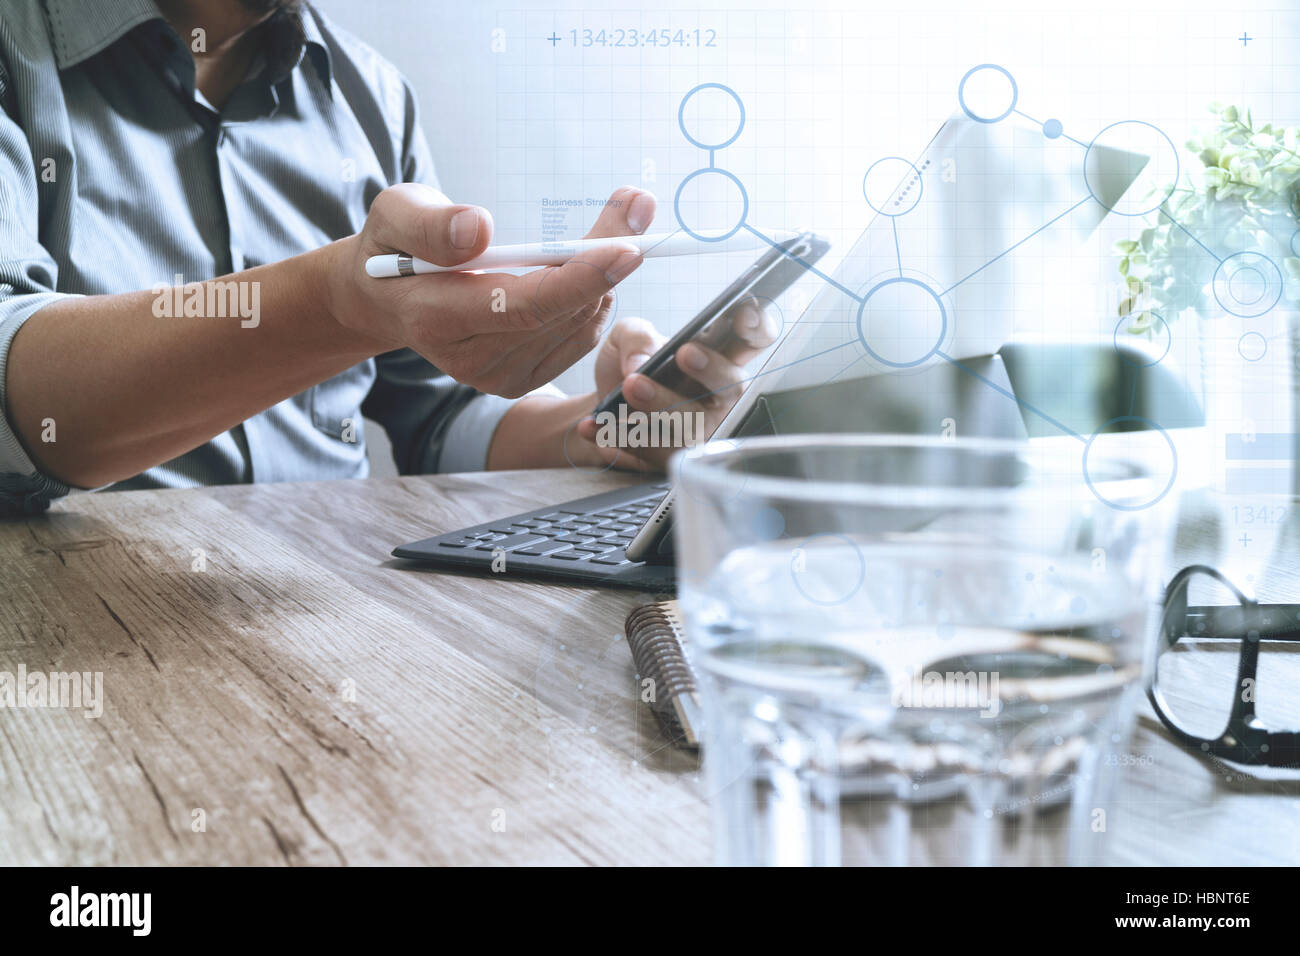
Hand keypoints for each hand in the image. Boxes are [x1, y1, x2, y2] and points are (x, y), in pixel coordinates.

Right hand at [323, 184, 655, 397]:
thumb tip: (478, 228)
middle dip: (607, 258)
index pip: (524, 305)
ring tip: (618, 223)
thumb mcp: (394, 215)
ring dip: (607, 272)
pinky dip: (597, 296)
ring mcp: (500, 376)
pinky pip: (578, 336)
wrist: (388, 299)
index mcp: (437, 318)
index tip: (628, 246)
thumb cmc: (395, 246)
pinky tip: (591, 267)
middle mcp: (472, 360)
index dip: (580, 278)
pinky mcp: (522, 378)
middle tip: (637, 206)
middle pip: (560, 311)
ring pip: (577, 323)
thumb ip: (430, 224)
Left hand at [572, 298, 778, 470]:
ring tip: (628, 389)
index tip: (743, 317)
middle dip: (711, 368)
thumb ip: (636, 336)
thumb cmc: (628, 367)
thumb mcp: (625, 338)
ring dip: (661, 405)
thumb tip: (642, 361)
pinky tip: (597, 426)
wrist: (598, 409)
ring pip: (692, 424)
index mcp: (717, 356)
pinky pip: (654, 453)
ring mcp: (700, 431)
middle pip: (731, 385)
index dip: (758, 327)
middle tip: (684, 353)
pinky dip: (620, 438)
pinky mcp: (674, 459)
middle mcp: (718, 396)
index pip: (753, 340)